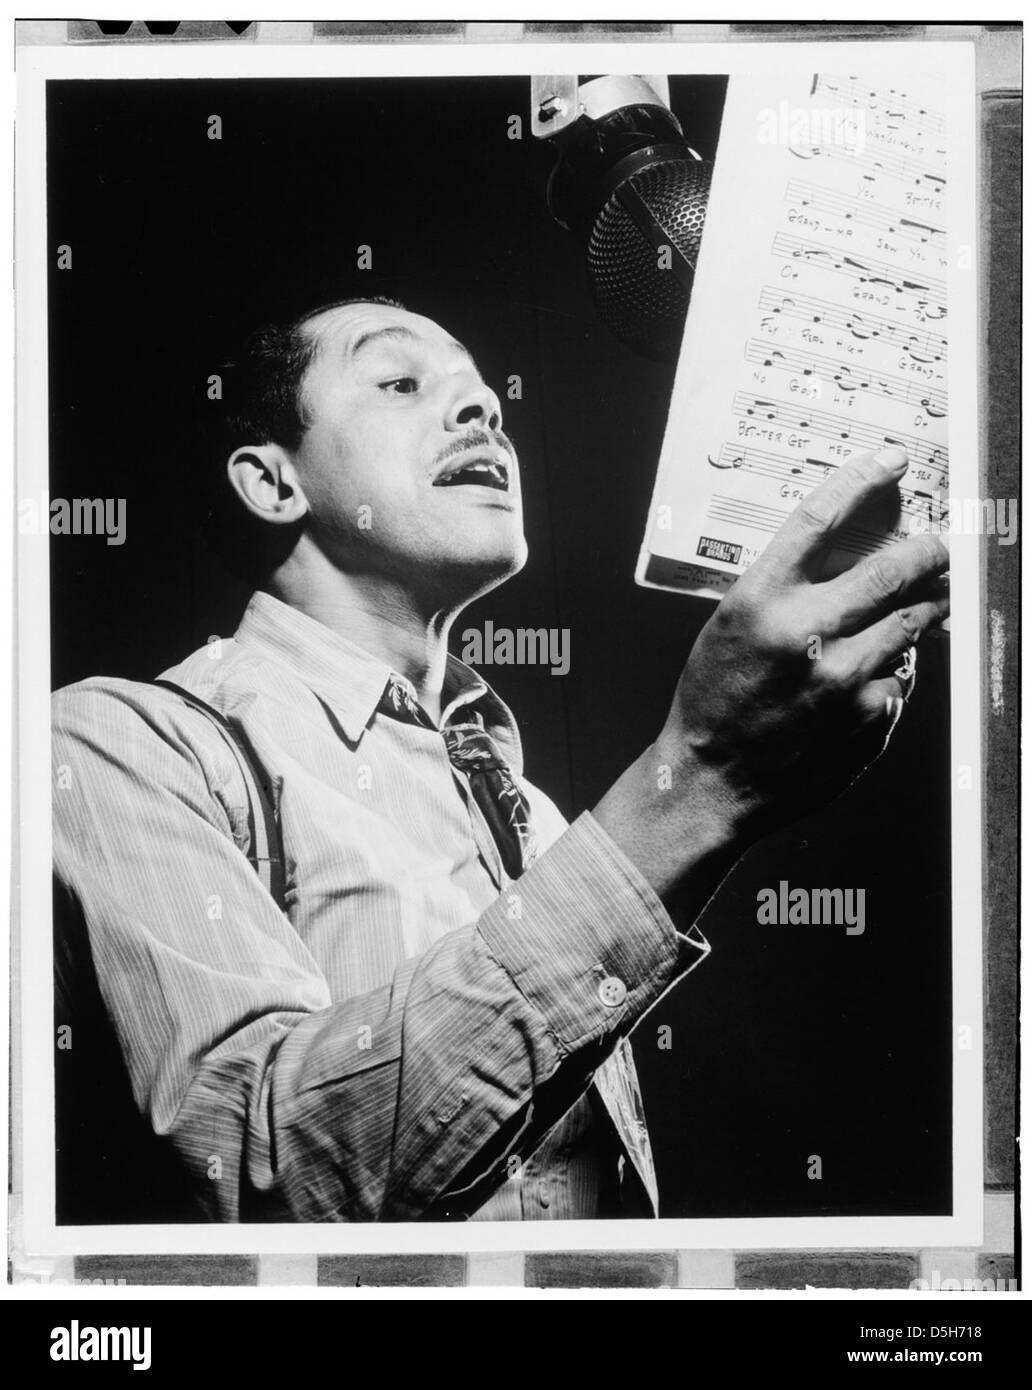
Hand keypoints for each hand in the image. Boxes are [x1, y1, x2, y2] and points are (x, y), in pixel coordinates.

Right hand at [660, 445, 948, 839]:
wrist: (711, 781)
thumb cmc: (713, 702)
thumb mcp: (731, 626)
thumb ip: (785, 590)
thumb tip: (846, 556)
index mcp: (760, 602)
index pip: (819, 518)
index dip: (862, 480)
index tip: (888, 462)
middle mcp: (806, 634)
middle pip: (891, 568)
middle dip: (928, 548)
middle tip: (940, 542)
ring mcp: (843, 679)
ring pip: (912, 621)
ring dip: (928, 604)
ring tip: (931, 599)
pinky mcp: (869, 718)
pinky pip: (902, 677)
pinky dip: (896, 670)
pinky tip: (876, 676)